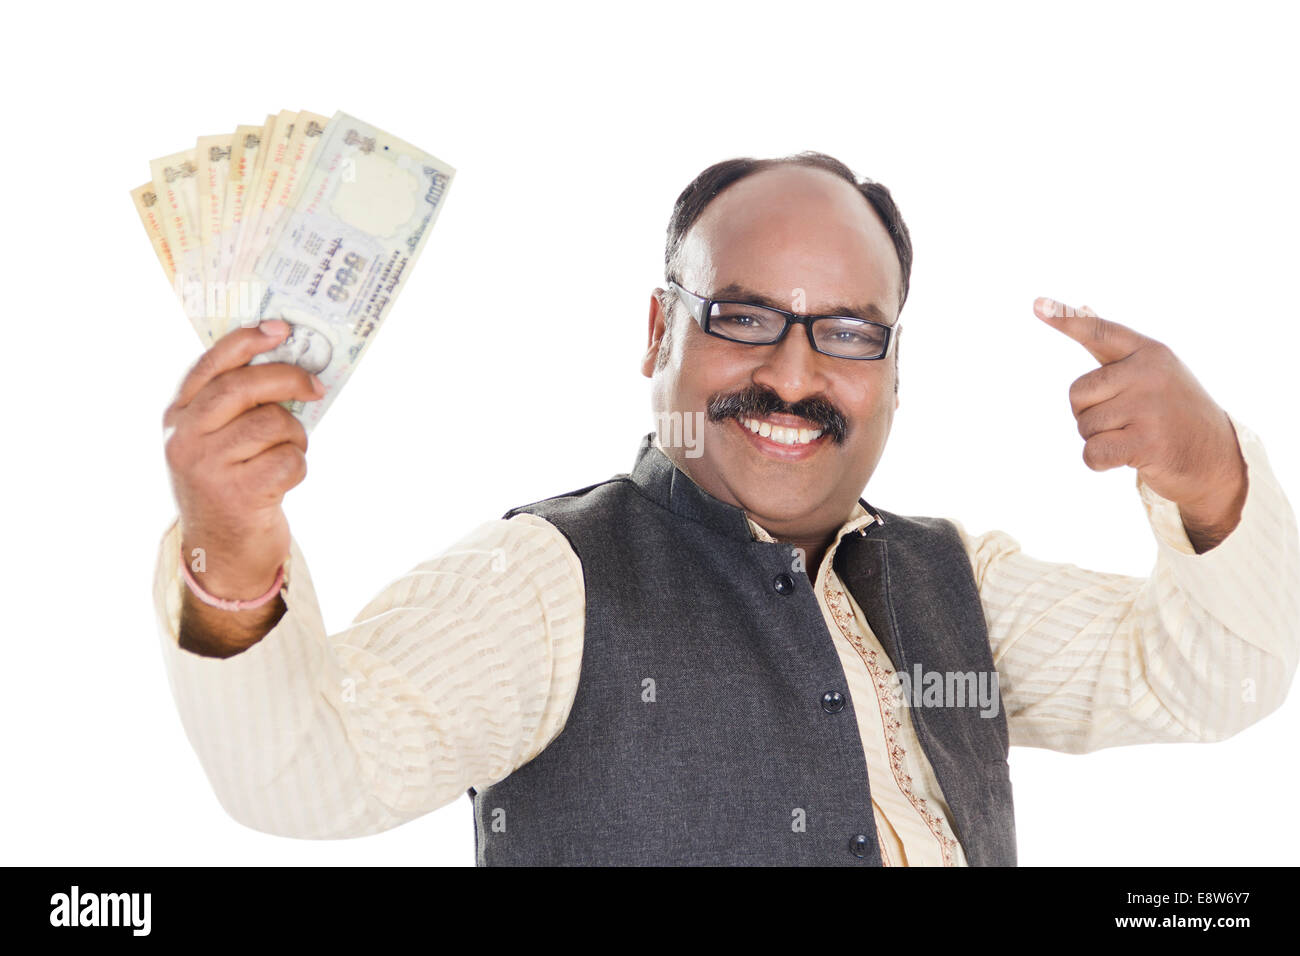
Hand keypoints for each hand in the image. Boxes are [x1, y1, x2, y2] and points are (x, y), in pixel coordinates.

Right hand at [163, 320, 324, 601]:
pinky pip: (287, 461)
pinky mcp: (236, 494)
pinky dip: (297, 467)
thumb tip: (292, 364)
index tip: (280, 328)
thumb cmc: (231, 486)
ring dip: (294, 437)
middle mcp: (184, 438)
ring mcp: (206, 467)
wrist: (222, 554)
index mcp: (177, 417)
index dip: (248, 341)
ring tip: (285, 454)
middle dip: (289, 379)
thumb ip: (238, 407)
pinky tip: (282, 482)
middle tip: (316, 385)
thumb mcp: (218, 443)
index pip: (211, 365)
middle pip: (244, 387)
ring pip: (272, 424)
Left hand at [1033, 296, 1246, 551]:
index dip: (1065, 319)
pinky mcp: (1147, 442)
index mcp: (1149, 352)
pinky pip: (1092, 453)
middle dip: (1090, 414)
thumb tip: (1083, 308)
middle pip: (1077, 394)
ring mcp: (1149, 407)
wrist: (1216, 457)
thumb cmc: (1172, 411)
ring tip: (1134, 436)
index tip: (1036, 304)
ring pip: (1083, 425)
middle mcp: (1149, 373)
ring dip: (1100, 439)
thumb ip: (1112, 347)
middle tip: (1126, 420)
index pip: (1099, 332)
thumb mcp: (1150, 372)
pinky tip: (1128, 458)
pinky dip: (1100, 461)